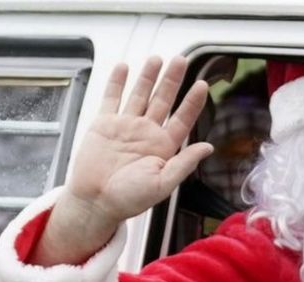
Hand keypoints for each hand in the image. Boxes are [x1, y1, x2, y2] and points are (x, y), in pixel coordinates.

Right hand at [32, 56, 212, 264]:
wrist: (96, 202)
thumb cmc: (129, 199)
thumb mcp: (163, 184)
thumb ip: (185, 163)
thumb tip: (208, 148)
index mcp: (164, 148)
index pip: (182, 119)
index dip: (192, 102)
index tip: (202, 86)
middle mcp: (146, 134)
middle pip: (163, 100)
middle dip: (172, 80)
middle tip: (181, 61)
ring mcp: (125, 127)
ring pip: (140, 95)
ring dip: (148, 77)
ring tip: (157, 59)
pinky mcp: (104, 124)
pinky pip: (112, 98)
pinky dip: (117, 82)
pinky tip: (124, 68)